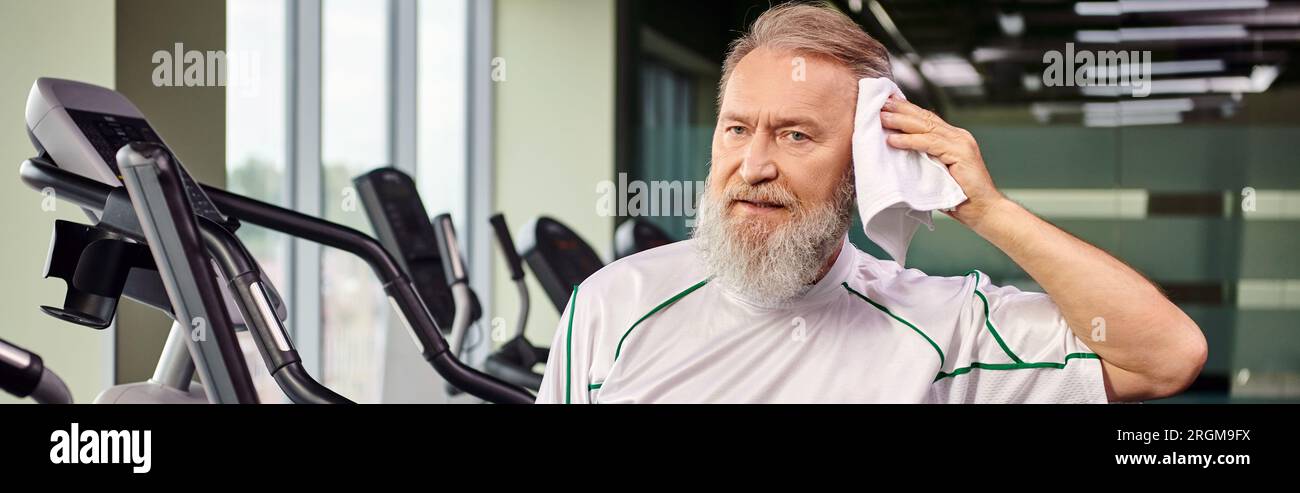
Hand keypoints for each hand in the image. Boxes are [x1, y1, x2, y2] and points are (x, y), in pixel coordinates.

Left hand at [880, 96, 1005, 228]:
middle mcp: (958, 136)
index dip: (906, 111)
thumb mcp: (935, 173)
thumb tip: (896, 153)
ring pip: (926, 127)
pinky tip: (893, 139)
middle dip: (901, 110)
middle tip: (879, 104)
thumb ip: (923, 159)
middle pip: (925, 118)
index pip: (927, 119)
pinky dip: (910, 141)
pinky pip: (930, 143)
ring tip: (882, 118)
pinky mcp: (961, 153)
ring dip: (901, 121)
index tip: (886, 104)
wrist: (985, 210)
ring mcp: (961, 143)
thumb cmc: (958, 198)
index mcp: (953, 139)